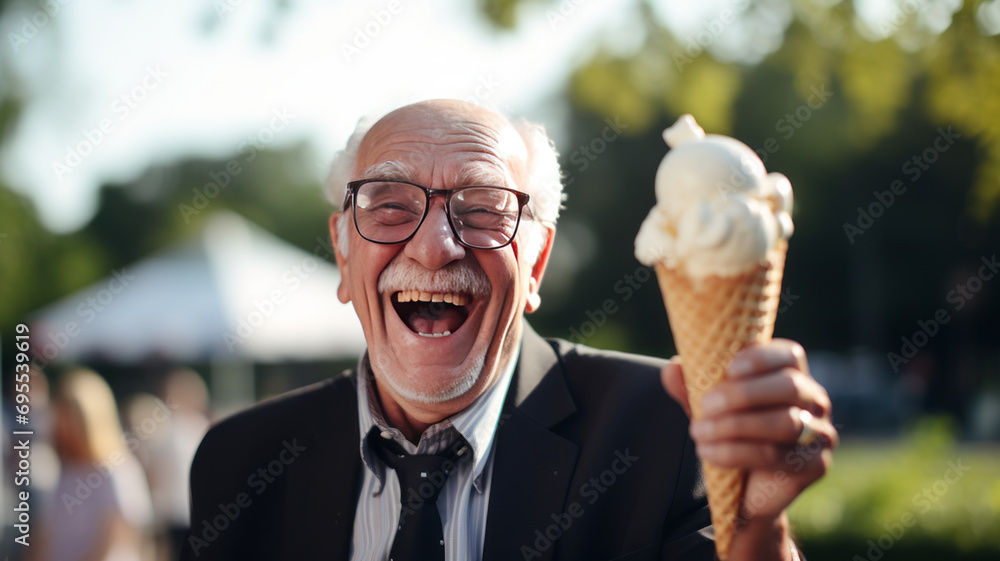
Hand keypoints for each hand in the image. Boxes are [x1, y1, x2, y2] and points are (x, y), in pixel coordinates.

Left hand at [661, 340, 836, 558]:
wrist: (744, 490)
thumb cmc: (730, 433)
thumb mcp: (707, 407)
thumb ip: (691, 386)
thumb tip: (672, 368)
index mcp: (791, 374)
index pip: (789, 355)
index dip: (761, 359)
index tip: (729, 369)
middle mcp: (813, 399)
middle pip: (789, 386)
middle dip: (743, 394)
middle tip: (706, 405)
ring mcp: (819, 432)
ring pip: (785, 422)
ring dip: (735, 426)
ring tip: (699, 432)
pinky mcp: (816, 464)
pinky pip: (776, 455)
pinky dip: (736, 452)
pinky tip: (709, 453)